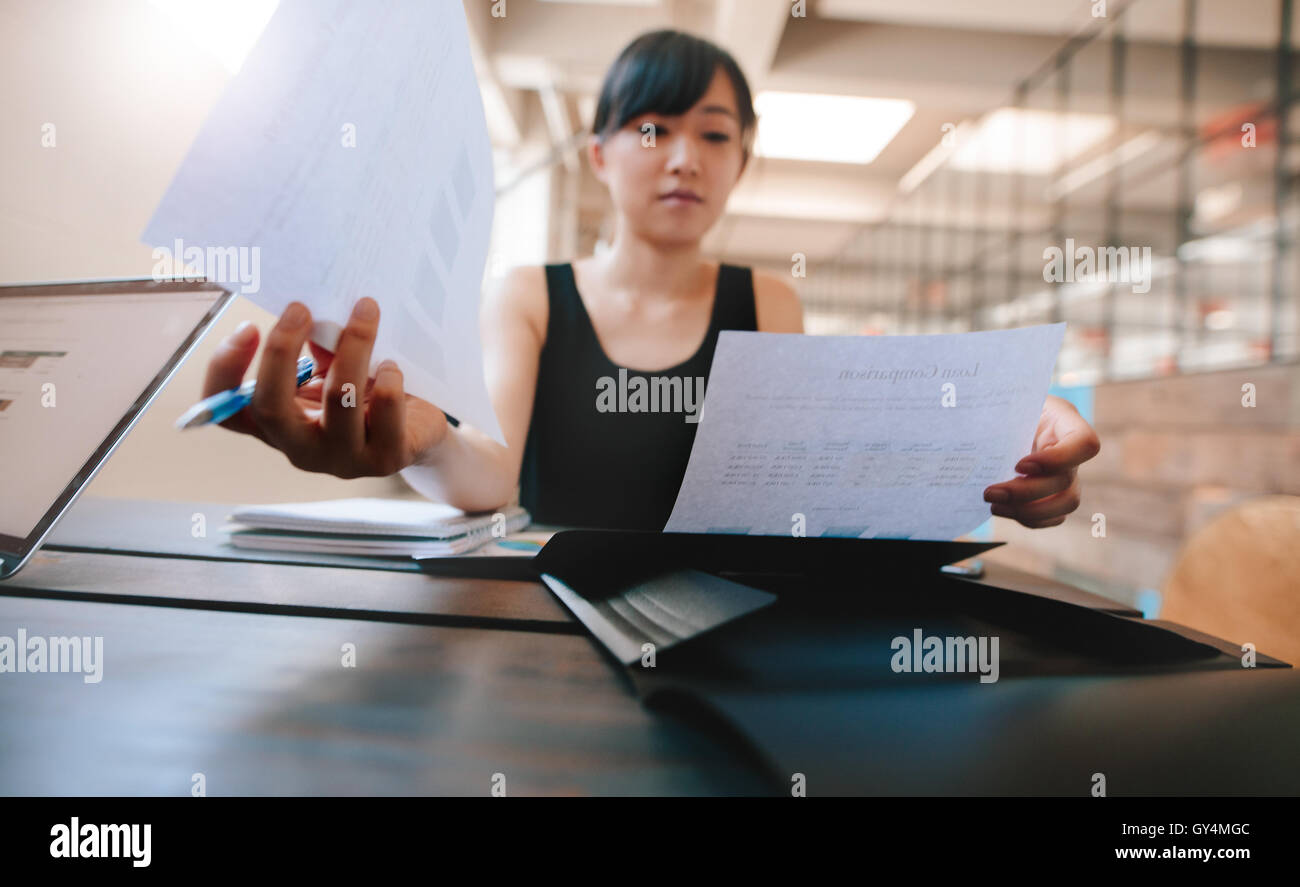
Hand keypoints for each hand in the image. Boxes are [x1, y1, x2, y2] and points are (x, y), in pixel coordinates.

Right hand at [201, 297, 449, 477]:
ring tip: (366, 311)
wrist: (418, 432)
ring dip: (353, 346)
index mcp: (277, 426)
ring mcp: (342, 459)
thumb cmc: (366, 396)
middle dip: (281, 350)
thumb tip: (306, 307)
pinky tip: (393, 365)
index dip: (225, 371)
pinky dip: (389, 379)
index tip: (246, 326)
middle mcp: (301, 449)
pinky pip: (385, 412)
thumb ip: (315, 348)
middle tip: (300, 308)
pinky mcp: (384, 459)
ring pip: (339, 399)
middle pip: (271, 407)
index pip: (226, 412)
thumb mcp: (331, 371)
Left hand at [982, 395, 1099, 528]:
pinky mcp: (1055, 493)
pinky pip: (1053, 516)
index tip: (1019, 465)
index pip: (1084, 443)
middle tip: (990, 492)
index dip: (1057, 460)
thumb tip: (970, 430)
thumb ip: (998, 412)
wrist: (1002, 416)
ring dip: (1027, 510)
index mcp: (1064, 420)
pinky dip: (1028, 518)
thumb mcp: (1003, 400)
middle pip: (1066, 482)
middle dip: (1026, 493)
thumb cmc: (1002, 405)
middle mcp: (1071, 450)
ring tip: (993, 504)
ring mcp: (1067, 473)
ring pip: (1066, 503)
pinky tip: (1002, 509)